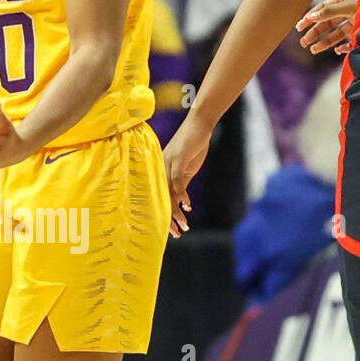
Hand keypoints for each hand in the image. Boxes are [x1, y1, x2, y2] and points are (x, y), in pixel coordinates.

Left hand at [163, 114, 211, 237]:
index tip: (172, 231)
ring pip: (168, 192)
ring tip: (183, 226)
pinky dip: (182, 194)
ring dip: (176, 211)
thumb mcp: (186, 169)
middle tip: (175, 235)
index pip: (160, 197)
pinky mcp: (178, 158)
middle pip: (161, 198)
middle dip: (168, 218)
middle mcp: (161, 168)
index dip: (165, 215)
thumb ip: (182, 183)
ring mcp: (168, 163)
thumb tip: (181, 202)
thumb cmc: (192, 146)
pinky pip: (177, 179)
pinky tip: (187, 205)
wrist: (199, 126)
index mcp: (161, 171)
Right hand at [296, 0, 357, 54]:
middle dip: (314, 33)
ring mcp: (356, 23)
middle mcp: (349, 12)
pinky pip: (350, 42)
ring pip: (336, 34)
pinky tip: (337, 51)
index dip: (311, 17)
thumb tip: (311, 16)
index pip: (323, 8)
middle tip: (303, 42)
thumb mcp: (348, 5)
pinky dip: (343, 48)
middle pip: (327, 23)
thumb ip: (329, 11)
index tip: (300, 26)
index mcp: (344, 1)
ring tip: (313, 50)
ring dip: (324, 42)